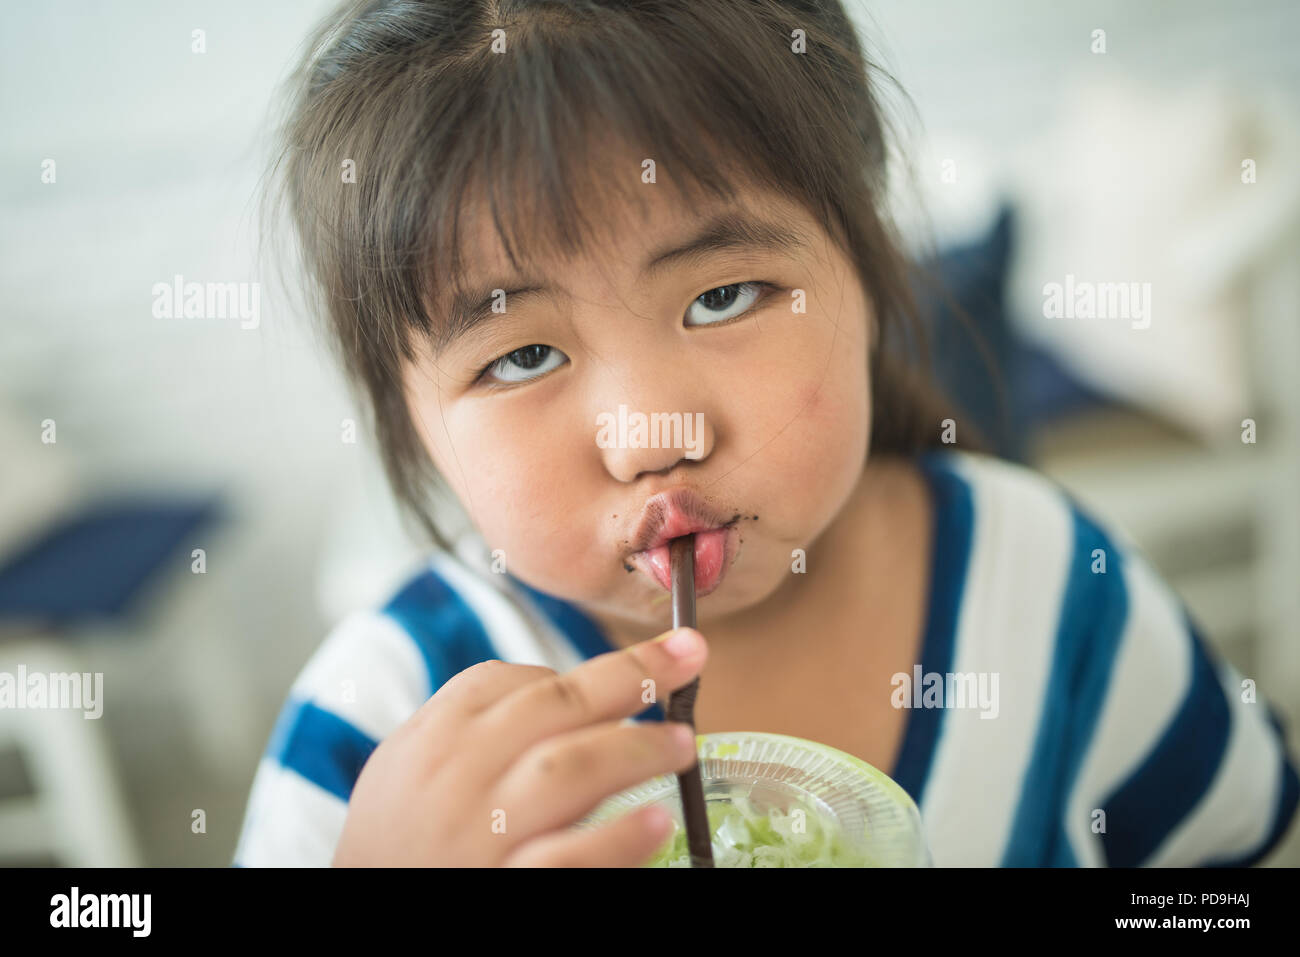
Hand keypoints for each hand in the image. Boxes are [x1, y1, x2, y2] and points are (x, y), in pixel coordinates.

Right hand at [332, 625, 707, 865]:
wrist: (354, 916)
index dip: (582, 671)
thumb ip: (477, 730)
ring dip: (636, 749)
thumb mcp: (409, 769)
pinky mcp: (499, 889)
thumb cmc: (396, 844)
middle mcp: (454, 776)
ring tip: (682, 745)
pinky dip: (615, 838)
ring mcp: (477, 834)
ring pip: (568, 769)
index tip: (633, 672)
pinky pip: (566, 858)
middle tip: (688, 659)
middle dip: (630, 675)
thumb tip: (574, 699)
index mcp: (431, 736)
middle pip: (555, 706)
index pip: (510, 679)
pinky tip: (655, 823)